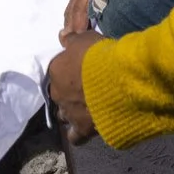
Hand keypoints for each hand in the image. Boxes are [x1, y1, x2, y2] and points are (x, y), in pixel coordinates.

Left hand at [44, 28, 102, 144]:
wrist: (117, 81)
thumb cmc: (100, 56)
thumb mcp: (86, 39)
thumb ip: (72, 40)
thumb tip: (62, 36)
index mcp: (55, 69)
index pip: (56, 70)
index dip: (69, 70)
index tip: (81, 69)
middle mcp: (57, 93)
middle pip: (59, 93)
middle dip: (69, 92)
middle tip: (86, 88)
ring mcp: (68, 112)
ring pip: (63, 115)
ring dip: (72, 112)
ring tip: (88, 108)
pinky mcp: (81, 129)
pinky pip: (75, 137)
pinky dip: (79, 133)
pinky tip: (88, 128)